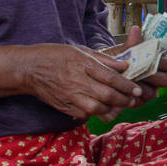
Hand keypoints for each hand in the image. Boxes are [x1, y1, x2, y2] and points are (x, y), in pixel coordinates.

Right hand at [18, 43, 147, 121]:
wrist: (28, 69)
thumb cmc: (55, 56)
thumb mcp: (80, 50)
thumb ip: (104, 59)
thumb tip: (124, 65)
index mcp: (83, 64)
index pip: (111, 78)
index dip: (127, 85)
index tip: (138, 89)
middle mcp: (77, 81)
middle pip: (108, 95)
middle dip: (124, 99)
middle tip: (132, 99)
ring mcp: (70, 96)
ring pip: (98, 108)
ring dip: (111, 108)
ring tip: (118, 104)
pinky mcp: (65, 107)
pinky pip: (86, 115)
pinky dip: (96, 113)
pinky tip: (100, 107)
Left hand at [100, 25, 166, 105]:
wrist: (103, 71)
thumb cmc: (117, 59)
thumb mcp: (124, 50)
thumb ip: (132, 43)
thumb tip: (136, 29)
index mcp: (157, 64)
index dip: (166, 63)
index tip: (156, 59)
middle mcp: (156, 78)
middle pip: (164, 80)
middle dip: (154, 76)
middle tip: (143, 71)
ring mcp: (148, 90)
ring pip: (153, 93)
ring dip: (142, 87)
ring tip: (130, 81)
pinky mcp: (138, 101)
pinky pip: (140, 102)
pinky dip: (132, 97)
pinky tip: (124, 90)